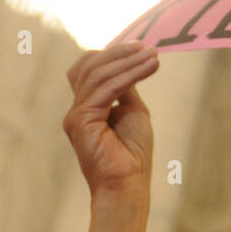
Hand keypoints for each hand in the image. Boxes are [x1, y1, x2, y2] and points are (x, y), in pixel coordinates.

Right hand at [62, 42, 159, 231]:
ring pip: (98, 74)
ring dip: (129, 61)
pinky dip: (131, 74)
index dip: (112, 54)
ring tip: (154, 56)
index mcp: (86, 107)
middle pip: (90, 66)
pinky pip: (107, 89)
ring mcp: (76, 115)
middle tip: (147, 47)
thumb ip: (126, 88)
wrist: (129, 184)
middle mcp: (76, 110)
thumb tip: (130, 63)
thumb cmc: (133, 154)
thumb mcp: (133, 112)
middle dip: (119, 53)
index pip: (89, 69)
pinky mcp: (81, 120)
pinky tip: (150, 67)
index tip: (142, 47)